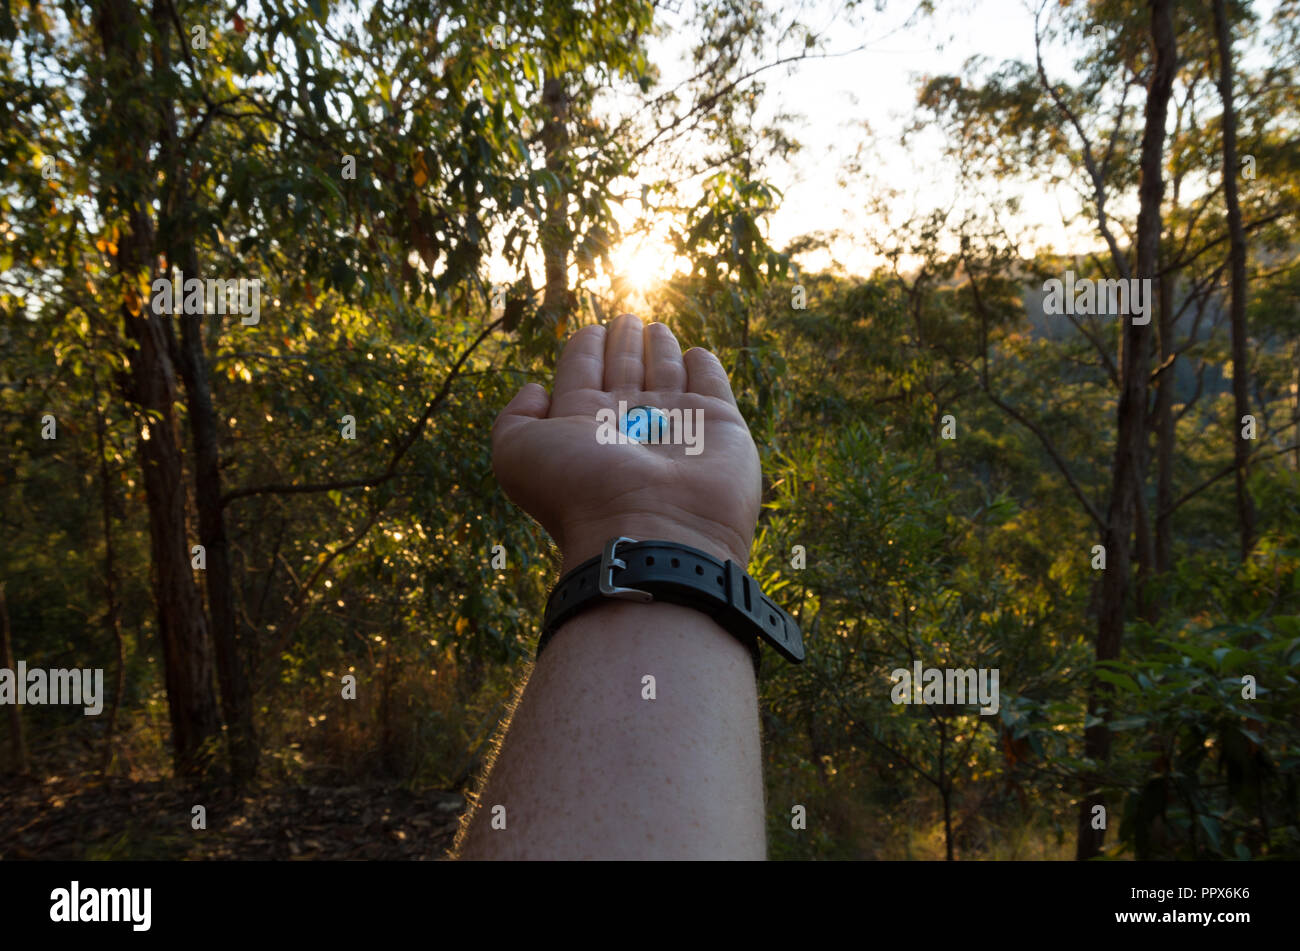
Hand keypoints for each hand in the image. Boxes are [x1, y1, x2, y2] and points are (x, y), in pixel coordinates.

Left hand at [492, 314, 761, 572]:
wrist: (650, 531)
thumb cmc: (580, 493)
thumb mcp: (517, 454)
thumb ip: (514, 418)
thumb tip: (537, 390)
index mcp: (583, 425)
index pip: (583, 373)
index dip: (585, 349)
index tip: (591, 331)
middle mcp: (629, 424)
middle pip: (625, 370)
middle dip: (623, 343)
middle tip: (625, 320)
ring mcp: (675, 424)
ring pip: (666, 373)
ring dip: (659, 349)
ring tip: (653, 328)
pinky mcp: (720, 426)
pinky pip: (712, 386)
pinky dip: (704, 366)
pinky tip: (695, 354)